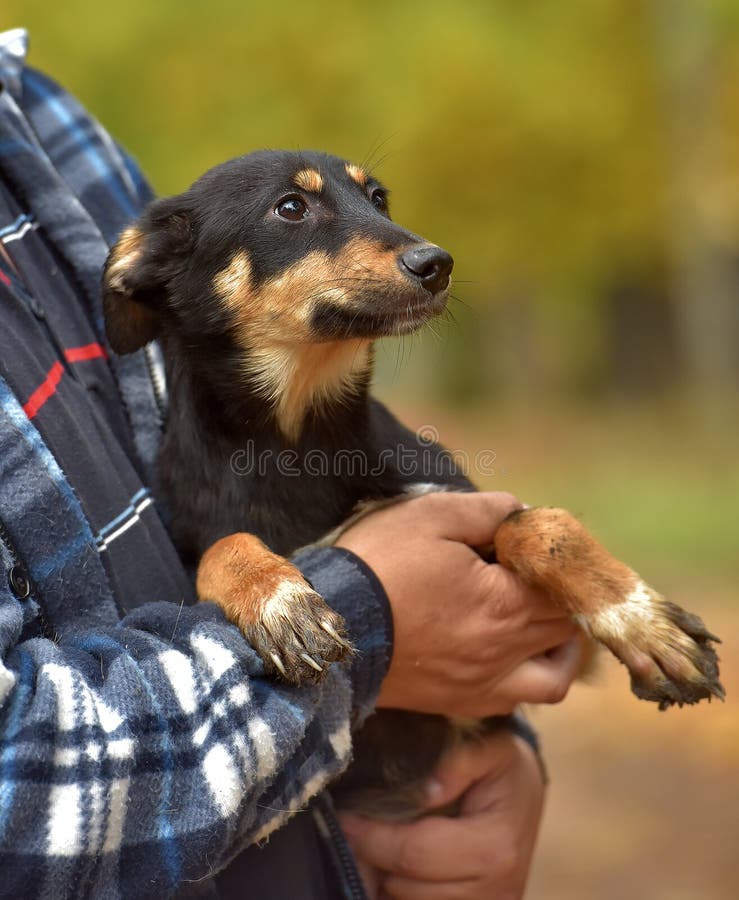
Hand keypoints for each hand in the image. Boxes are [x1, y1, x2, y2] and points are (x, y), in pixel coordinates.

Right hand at [336, 491, 580, 715]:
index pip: (564, 586)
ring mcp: (484, 684)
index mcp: (506, 604)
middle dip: (561, 598)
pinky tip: (504, 655)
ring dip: (559, 648)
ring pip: (554, 677)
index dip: (557, 562)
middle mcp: (506, 652)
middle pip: (566, 629)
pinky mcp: (459, 703)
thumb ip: (487, 510)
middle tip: (532, 574)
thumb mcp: (431, 516)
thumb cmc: (379, 565)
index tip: (531, 544)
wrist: (327, 627)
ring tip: (537, 622)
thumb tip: (522, 513)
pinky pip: (516, 701)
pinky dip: (525, 678)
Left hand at [339, 730, 544, 899]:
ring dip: (385, 878)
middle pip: (407, 885)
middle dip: (372, 858)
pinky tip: (391, 863)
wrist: (529, 796)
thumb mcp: (491, 748)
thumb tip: (427, 791)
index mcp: (494, 848)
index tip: (345, 818)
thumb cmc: (504, 769)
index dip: (373, 838)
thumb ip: (460, 762)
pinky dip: (401, 889)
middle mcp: (495, 889)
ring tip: (371, 842)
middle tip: (350, 829)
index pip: (416, 852)